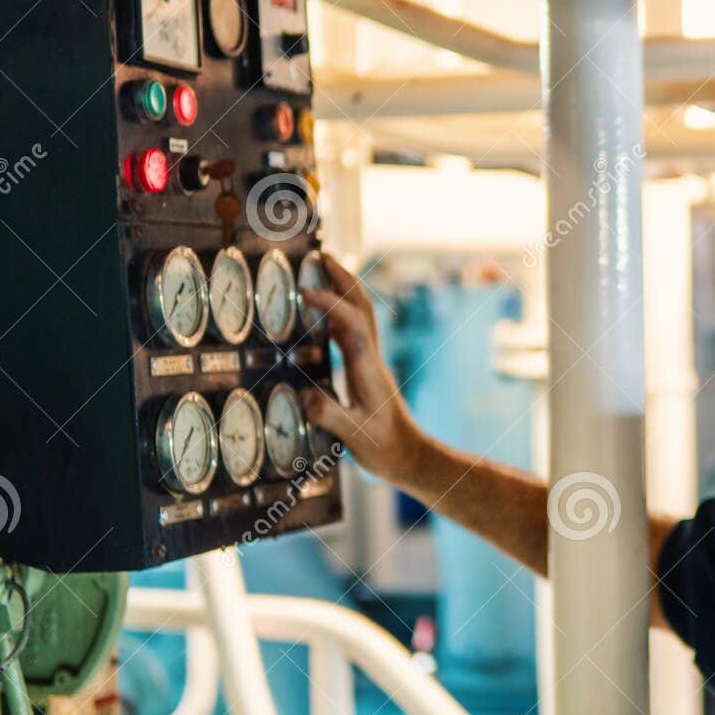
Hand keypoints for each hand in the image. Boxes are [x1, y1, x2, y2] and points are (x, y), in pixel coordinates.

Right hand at [299, 256, 424, 489]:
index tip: (306, 292)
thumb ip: (330, 415)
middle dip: (343, 279)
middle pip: (362, 308)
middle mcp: (372, 360)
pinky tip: (324, 313)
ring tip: (322, 271)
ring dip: (344, 290)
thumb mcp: (355, 436)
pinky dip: (339, 313)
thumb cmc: (385, 449)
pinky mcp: (368, 370)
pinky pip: (354, 332)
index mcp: (368, 370)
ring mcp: (371, 363)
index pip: (351, 326)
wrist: (411, 457)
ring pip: (360, 315)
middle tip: (321, 256)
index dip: (331, 305)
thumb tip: (302, 395)